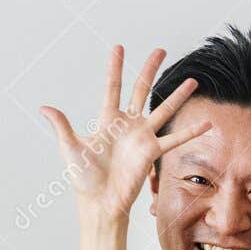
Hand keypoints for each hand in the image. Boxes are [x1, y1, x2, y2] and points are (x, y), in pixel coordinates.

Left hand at [38, 46, 211, 218]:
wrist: (100, 202)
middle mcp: (128, 124)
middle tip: (160, 51)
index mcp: (107, 120)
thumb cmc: (83, 177)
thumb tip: (43, 107)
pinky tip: (207, 124)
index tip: (119, 48)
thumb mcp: (70, 148)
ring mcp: (143, 137)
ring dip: (178, 95)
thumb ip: (62, 126)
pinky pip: (175, 139)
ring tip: (193, 81)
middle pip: (141, 89)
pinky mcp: (153, 152)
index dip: (115, 67)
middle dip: (150, 70)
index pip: (113, 87)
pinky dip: (191, 132)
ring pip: (164, 110)